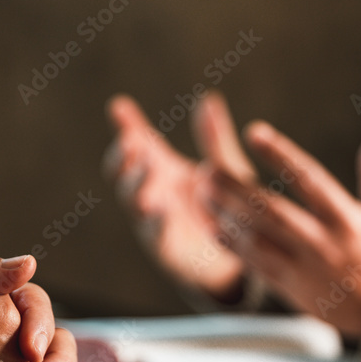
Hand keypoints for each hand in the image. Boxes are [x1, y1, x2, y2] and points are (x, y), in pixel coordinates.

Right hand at [104, 93, 255, 302]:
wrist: (240, 262)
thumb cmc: (227, 212)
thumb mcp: (223, 170)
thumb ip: (213, 139)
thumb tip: (208, 99)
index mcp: (162, 173)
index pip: (135, 147)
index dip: (126, 128)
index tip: (119, 108)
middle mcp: (153, 196)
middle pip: (126, 174)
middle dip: (125, 158)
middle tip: (132, 142)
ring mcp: (156, 224)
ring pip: (137, 205)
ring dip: (138, 187)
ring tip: (145, 170)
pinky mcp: (168, 252)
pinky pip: (158, 237)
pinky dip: (158, 222)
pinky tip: (161, 208)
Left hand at [206, 125, 360, 336]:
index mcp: (346, 219)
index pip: (309, 179)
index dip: (281, 155)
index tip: (255, 132)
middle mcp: (323, 242)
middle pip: (272, 210)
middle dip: (236, 189)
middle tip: (207, 168)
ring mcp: (305, 268)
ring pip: (258, 239)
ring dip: (227, 215)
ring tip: (202, 193)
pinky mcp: (293, 290)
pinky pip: (258, 266)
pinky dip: (235, 248)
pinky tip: (215, 229)